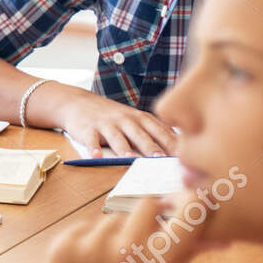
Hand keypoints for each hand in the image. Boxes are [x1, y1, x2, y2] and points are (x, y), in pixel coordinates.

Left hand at [33, 198, 207, 262]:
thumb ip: (180, 256)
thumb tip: (214, 229)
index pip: (191, 209)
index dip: (190, 202)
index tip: (184, 203)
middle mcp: (127, 251)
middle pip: (147, 205)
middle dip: (149, 216)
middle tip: (143, 234)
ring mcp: (91, 246)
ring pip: (113, 219)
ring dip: (115, 235)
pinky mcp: (63, 246)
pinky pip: (84, 227)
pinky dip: (88, 242)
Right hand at [49, 87, 175, 157]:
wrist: (79, 102)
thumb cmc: (112, 115)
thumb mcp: (134, 118)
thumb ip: (154, 130)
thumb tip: (180, 148)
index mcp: (139, 118)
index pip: (158, 130)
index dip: (171, 142)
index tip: (183, 155)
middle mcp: (124, 119)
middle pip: (140, 135)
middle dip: (151, 147)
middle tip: (162, 160)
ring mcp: (105, 124)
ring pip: (116, 137)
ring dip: (123, 148)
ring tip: (130, 159)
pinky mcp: (87, 129)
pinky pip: (90, 139)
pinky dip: (93, 148)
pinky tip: (96, 157)